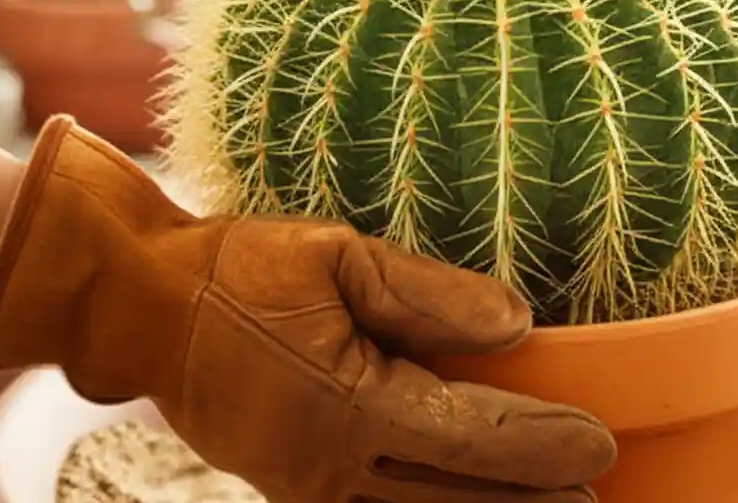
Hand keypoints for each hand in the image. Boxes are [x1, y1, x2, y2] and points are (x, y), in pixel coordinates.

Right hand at [0, 116, 616, 501]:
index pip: (471, 435)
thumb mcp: (338, 258)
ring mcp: (307, 487)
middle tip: (593, 497)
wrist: (141, 309)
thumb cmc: (238, 271)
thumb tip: (516, 325)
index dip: (540, 444)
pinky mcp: (291, 488)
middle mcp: (331, 465)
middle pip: (454, 498)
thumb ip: (429, 295)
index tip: (597, 446)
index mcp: (348, 404)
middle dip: (527, 500)